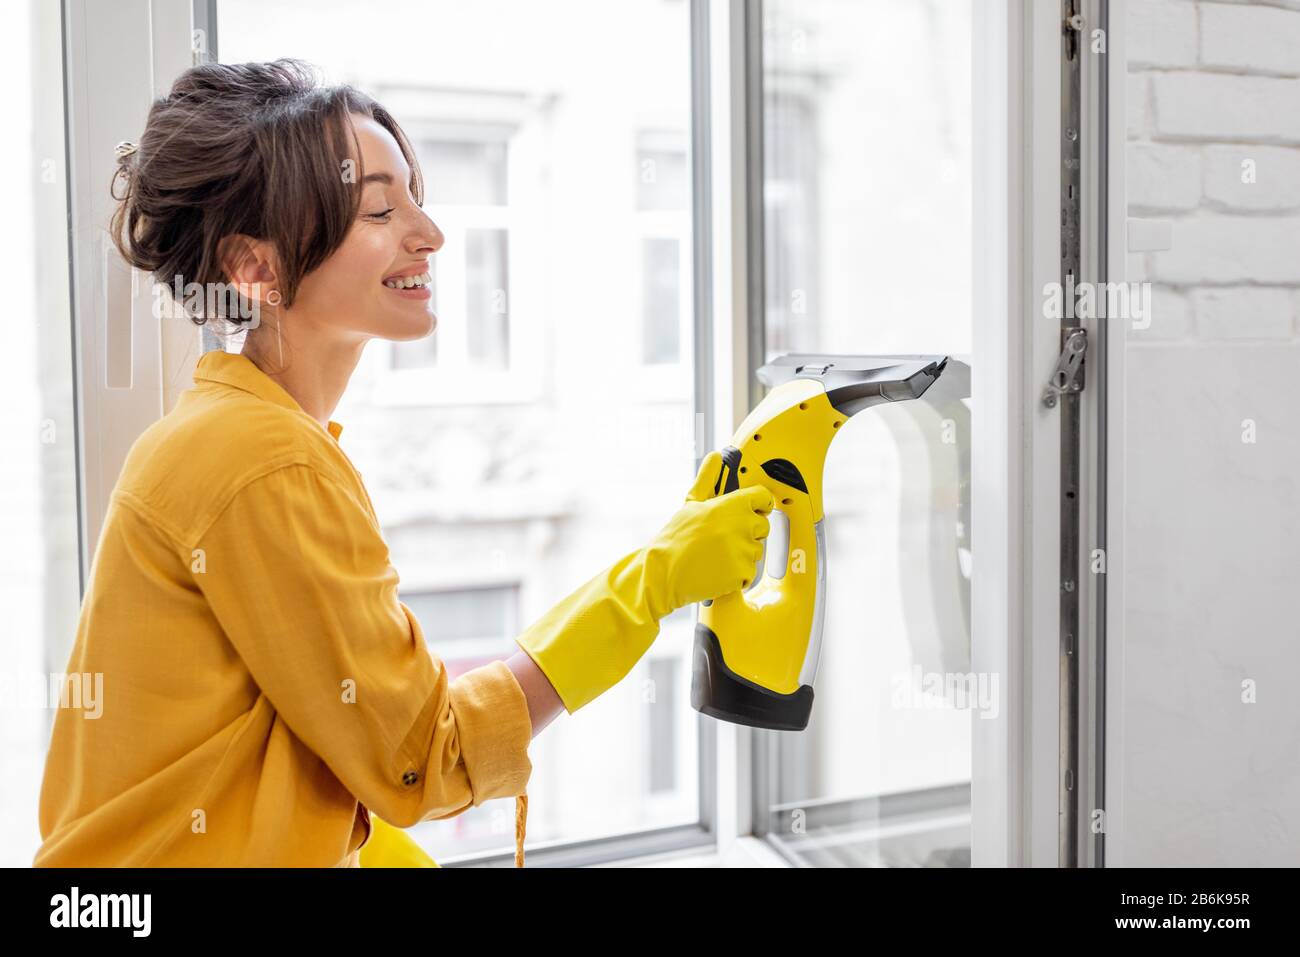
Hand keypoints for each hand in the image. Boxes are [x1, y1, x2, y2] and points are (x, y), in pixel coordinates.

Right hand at [642, 450, 774, 617]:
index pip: (764, 497)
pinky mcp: (743, 573)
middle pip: (763, 526)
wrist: (664, 571)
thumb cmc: (676, 538)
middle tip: (723, 538)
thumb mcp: (692, 502)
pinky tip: (718, 571)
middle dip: (748, 533)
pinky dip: (737, 577)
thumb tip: (715, 456)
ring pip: (756, 552)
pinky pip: (749, 574)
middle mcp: (743, 525)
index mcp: (733, 504)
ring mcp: (744, 550)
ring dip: (741, 556)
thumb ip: (708, 477)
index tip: (753, 511)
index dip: (759, 504)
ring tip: (716, 556)